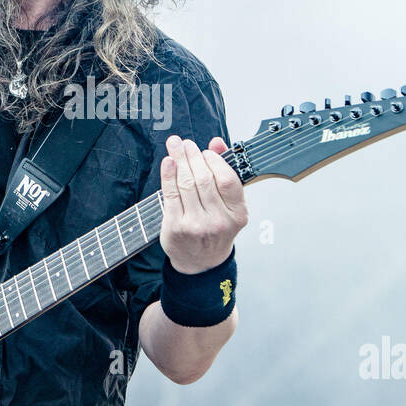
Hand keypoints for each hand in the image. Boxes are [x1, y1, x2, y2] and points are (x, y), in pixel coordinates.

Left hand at [158, 135, 248, 273]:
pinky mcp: (176, 227)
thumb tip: (217, 142)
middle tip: (184, 143)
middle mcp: (219, 221)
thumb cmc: (216, 228)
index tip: (205, 151)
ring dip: (179, 160)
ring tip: (174, 146)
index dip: (215, 161)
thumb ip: (226, 170)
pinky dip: (168, 175)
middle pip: (204, 179)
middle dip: (192, 156)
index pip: (227, 180)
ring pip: (186, 184)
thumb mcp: (228, 204)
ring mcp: (197, 225)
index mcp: (237, 214)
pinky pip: (171, 195)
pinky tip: (168, 162)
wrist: (201, 262)